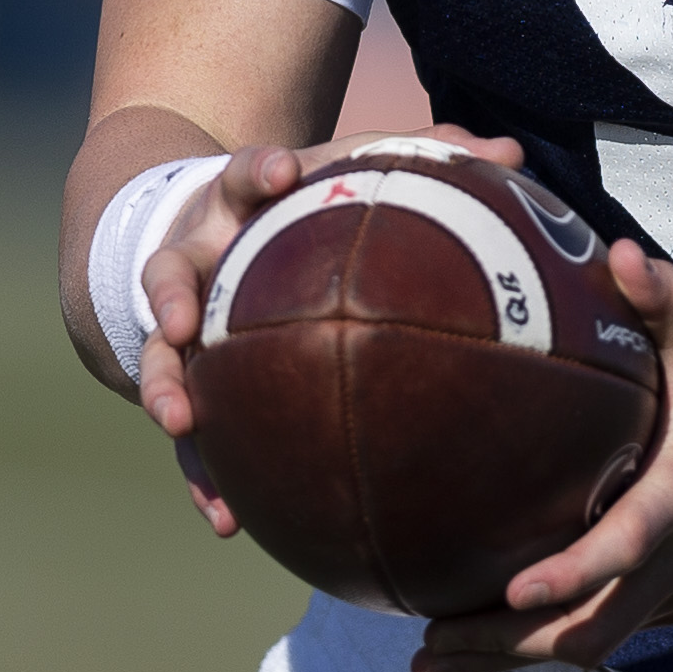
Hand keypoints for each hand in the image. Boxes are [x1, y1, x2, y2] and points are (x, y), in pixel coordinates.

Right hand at [133, 122, 527, 535]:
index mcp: (242, 200)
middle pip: (168, 273)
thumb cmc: (307, 198)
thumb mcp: (356, 168)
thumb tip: (511, 152)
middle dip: (172, 298)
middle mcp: (199, 259)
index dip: (259, 171)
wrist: (219, 229)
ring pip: (160, 357)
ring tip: (184, 426)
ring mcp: (183, 323)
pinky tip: (228, 519)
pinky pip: (193, 433)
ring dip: (167, 391)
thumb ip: (431, 156)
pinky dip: (206, 475)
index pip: (245, 173)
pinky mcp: (189, 380)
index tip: (280, 174)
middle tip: (182, 324)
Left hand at [414, 240, 672, 671]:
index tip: (511, 589)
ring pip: (600, 641)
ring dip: (519, 656)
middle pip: (595, 626)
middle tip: (429, 644)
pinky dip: (556, 638)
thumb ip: (666, 298)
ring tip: (437, 655)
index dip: (572, 574)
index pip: (629, 545)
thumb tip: (620, 253)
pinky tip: (497, 633)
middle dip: (511, 644)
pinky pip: (617, 631)